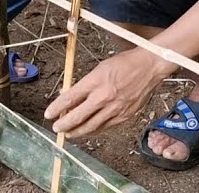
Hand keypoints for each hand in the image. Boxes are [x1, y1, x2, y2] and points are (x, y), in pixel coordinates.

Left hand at [43, 48, 169, 137]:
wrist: (149, 67)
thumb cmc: (125, 64)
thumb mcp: (100, 68)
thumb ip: (85, 84)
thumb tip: (70, 96)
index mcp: (95, 81)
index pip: (70, 98)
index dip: (57, 108)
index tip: (49, 113)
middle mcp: (103, 97)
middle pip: (78, 116)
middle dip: (64, 124)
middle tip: (56, 128)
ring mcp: (115, 108)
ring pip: (91, 126)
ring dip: (77, 132)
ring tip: (69, 133)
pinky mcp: (124, 116)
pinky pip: (105, 127)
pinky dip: (94, 130)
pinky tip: (88, 131)